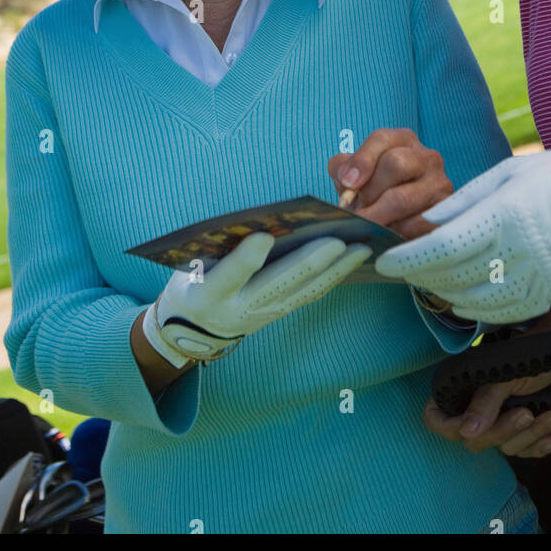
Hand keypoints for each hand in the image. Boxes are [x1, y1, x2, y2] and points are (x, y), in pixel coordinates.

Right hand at [143, 231, 371, 365]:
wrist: (191, 330)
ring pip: (304, 291)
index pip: (228, 275)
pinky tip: (354, 260)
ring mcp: (264, 313)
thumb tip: (261, 220)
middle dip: (309, 263)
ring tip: (360, 247)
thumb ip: (219, 247)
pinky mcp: (280, 312)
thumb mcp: (191, 264)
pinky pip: (311, 294)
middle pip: (278, 284)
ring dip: (335, 270)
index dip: (245, 258)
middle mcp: (240, 308)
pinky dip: (335, 277)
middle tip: (336, 240)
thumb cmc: (192, 281)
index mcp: (208, 292)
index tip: (263, 236)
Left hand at [328, 128, 452, 238]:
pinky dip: (395, 232)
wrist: (405, 222)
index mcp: (404, 141)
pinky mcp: (445, 214)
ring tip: (367, 225)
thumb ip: (342, 168)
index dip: (362, 160)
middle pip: (396, 163)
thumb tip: (345, 177)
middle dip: (370, 191)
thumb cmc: (377, 192)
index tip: (348, 183)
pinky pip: (414, 224)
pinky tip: (388, 234)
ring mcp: (441, 185)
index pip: (382, 138)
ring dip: (378, 215)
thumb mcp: (357, 175)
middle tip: (359, 209)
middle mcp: (428, 158)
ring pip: (403, 198)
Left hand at [374, 130, 550, 321]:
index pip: (443, 247)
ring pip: (475, 302)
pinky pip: (504, 313)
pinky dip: (475, 310)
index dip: (409, 258)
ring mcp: (537, 277)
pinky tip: (462, 299)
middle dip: (419, 277)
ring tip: (426, 282)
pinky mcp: (550, 293)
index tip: (385, 260)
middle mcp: (519, 251)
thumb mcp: (506, 173)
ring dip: (443, 295)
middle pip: (453, 278)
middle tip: (400, 270)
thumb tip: (427, 221)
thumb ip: (464, 200)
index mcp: (504, 216)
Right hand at [423, 368, 550, 456]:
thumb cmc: (535, 351)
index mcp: (464, 387)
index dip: (448, 425)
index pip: (437, 417)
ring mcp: (501, 419)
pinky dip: (540, 443)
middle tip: (527, 413)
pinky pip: (524, 450)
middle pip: (475, 439)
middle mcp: (478, 407)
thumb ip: (484, 402)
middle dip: (504, 430)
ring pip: (504, 446)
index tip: (472, 427)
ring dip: (532, 434)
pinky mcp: (523, 430)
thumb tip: (466, 432)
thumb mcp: (506, 374)